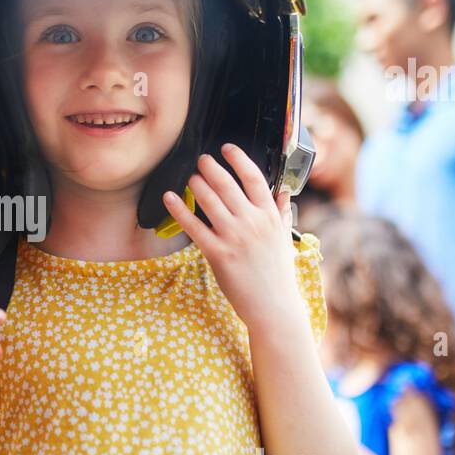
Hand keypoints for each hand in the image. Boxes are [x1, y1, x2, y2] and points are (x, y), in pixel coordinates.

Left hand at [162, 143, 300, 329]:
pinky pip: (194, 226)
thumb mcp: (285, 240)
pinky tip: (170, 198)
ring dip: (196, 184)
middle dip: (210, 168)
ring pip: (210, 200)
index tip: (227, 149)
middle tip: (201, 160)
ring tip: (191, 177)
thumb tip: (284, 194)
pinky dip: (179, 209)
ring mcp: (235, 237)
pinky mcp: (218, 253)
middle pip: (227, 184)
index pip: (254, 178)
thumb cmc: (278, 274)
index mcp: (270, 216)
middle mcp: (253, 222)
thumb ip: (281, 215)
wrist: (274, 306)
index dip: (238, 159)